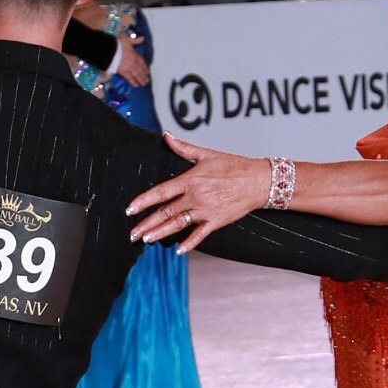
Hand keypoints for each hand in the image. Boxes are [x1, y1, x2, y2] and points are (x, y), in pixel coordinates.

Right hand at [116, 39, 148, 86]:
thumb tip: (143, 38)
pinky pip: (130, 79)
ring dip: (141, 80)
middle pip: (141, 71)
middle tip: (147, 80)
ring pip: (137, 75)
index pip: (142, 62)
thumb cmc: (117, 44)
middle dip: (144, 76)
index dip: (145, 67)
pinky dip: (133, 82)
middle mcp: (134, 63)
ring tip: (143, 84)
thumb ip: (135, 41)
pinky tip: (136, 85)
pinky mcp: (123, 72)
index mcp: (135, 55)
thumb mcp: (127, 40)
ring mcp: (129, 68)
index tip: (147, 71)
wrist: (109, 50)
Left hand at [127, 134, 270, 252]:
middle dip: (146, 224)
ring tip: (147, 239)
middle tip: (132, 233)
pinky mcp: (216, 221)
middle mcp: (195, 197)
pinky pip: (200, 234)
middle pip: (165, 212)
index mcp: (190, 180)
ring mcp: (206, 211)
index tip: (130, 209)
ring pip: (178, 224)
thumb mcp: (206, 154)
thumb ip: (183, 148)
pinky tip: (178, 250)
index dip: (143, 201)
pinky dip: (189, 243)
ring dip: (161, 233)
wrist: (258, 181)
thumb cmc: (234, 166)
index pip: (161, 192)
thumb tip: (167, 137)